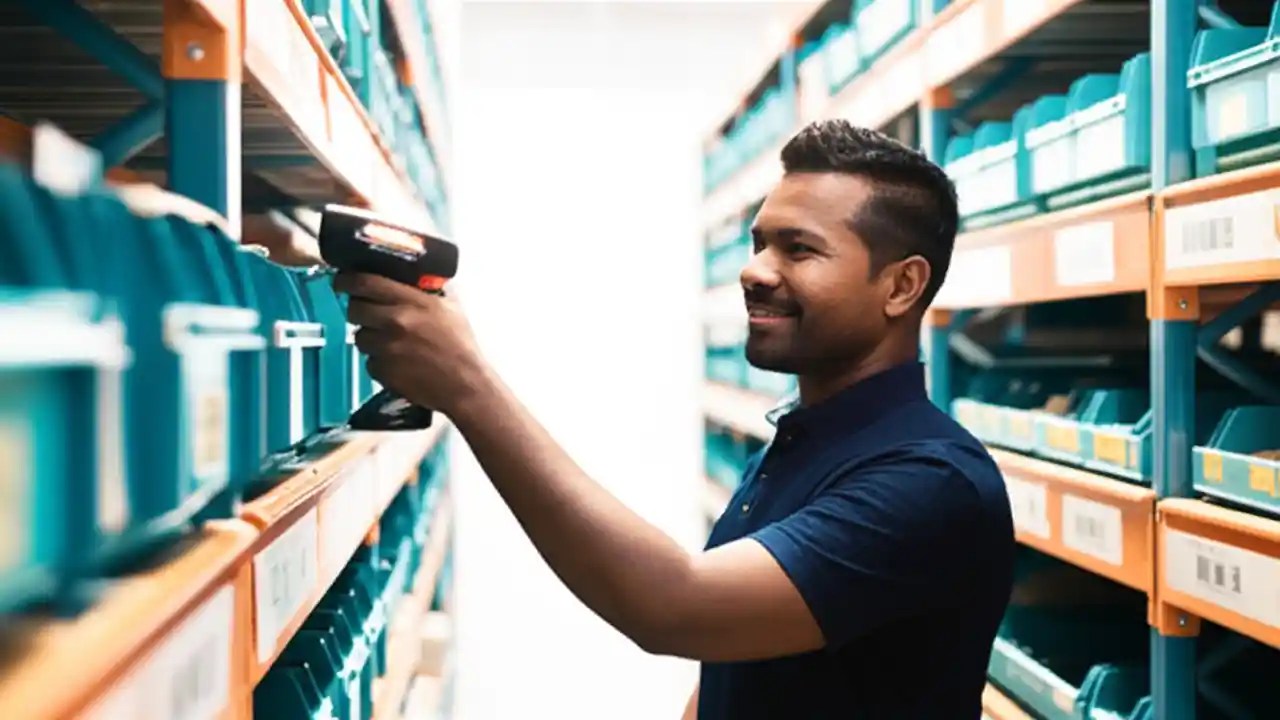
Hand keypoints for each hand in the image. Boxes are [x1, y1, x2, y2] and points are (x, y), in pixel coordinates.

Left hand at [332, 271, 488, 415]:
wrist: (465, 384)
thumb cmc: (460, 345)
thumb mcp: (451, 307)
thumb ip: (430, 288)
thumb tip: (413, 273)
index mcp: (412, 301)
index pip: (365, 282)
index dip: (347, 280)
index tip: (342, 281)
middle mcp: (396, 322)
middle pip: (355, 309)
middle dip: (359, 309)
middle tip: (368, 313)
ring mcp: (387, 348)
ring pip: (360, 337)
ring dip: (371, 338)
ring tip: (391, 343)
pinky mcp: (383, 371)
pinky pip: (370, 361)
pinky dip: (380, 362)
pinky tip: (398, 363)